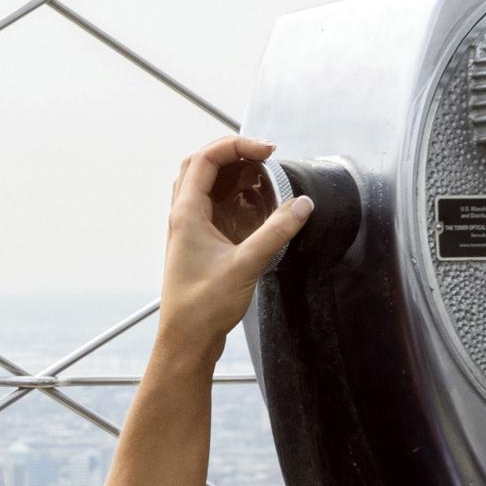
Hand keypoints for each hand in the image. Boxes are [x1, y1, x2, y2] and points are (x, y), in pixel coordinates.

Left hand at [156, 133, 312, 367]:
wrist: (186, 340)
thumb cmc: (203, 307)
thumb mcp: (246, 265)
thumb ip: (275, 232)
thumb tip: (301, 204)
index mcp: (186, 214)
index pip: (205, 159)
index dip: (237, 145)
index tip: (268, 151)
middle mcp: (183, 216)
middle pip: (201, 164)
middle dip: (234, 153)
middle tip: (266, 157)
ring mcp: (190, 228)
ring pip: (206, 185)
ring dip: (234, 175)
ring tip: (265, 177)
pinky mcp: (201, 242)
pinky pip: (215, 206)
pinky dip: (236, 197)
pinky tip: (258, 205)